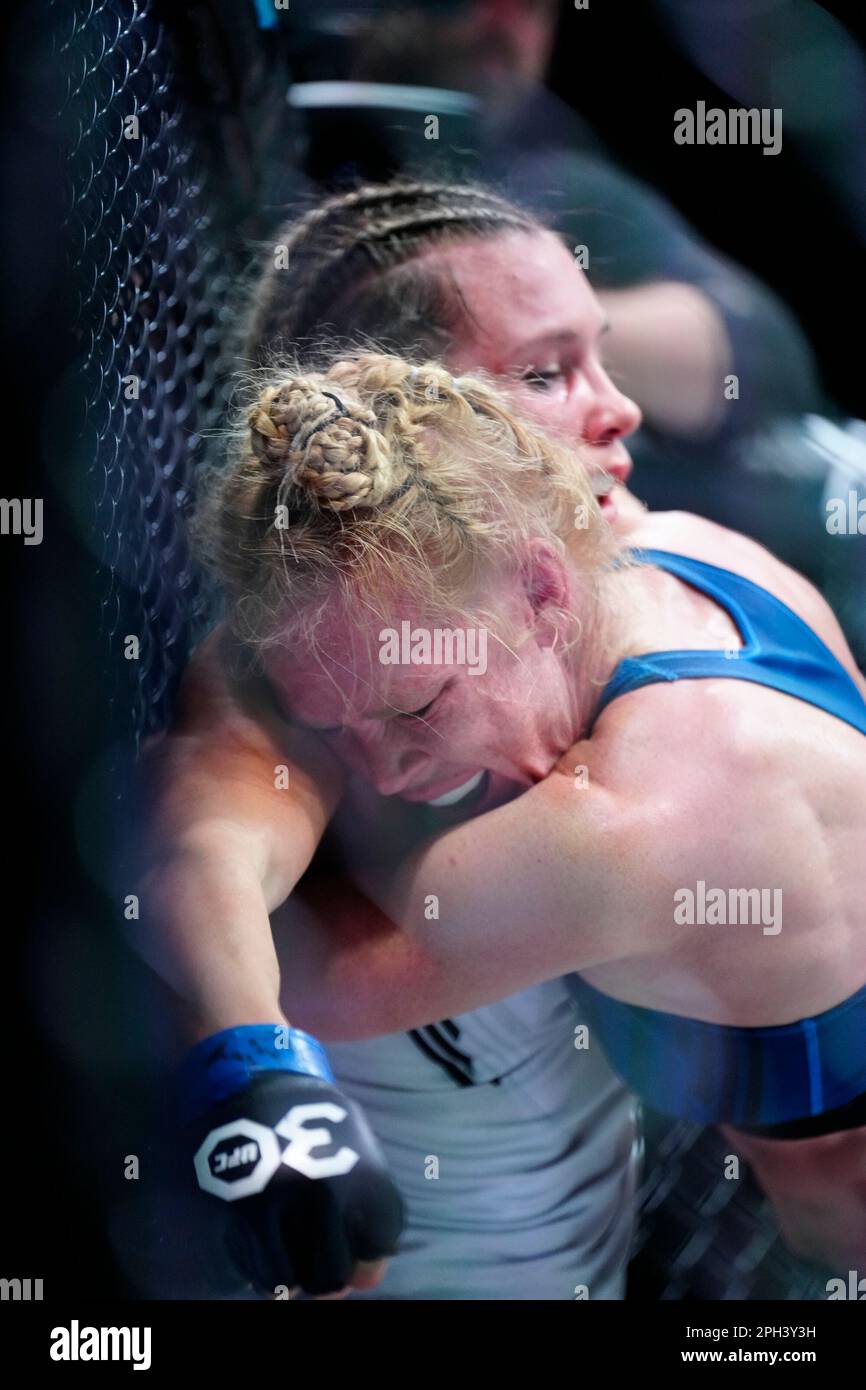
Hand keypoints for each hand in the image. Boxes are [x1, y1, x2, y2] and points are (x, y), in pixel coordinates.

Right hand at [189, 1067, 403, 1297]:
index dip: (368, 1255)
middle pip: (338, 1274)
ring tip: (295, 1258)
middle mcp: (334, 1199)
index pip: (379, 1246)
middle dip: (331, 1273)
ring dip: (301, 1277)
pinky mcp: (251, 1219)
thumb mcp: (358, 1143)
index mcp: (368, 1179)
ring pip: (303, 1280)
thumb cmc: (315, 1115)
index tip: (354, 1248)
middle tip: (320, 1259)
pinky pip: (267, 1273)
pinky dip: (271, 1274)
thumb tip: (369, 1276)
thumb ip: (370, 1204)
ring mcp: (290, 1211)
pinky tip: (271, 1257)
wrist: (256, 1082)